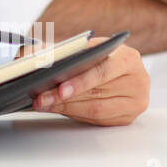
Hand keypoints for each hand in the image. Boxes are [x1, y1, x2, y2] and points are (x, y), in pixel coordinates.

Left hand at [30, 37, 148, 125]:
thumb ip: (55, 48)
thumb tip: (29, 56)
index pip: (103, 71)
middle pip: (97, 93)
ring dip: (67, 108)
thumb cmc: (94, 55)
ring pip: (97, 110)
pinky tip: (58, 108)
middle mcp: (138, 80)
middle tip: (40, 98)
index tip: (59, 88)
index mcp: (128, 58)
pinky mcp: (127, 117)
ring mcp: (135, 102)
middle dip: (64, 97)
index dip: (80, 81)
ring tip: (43, 104)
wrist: (110, 65)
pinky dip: (75, 114)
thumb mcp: (79, 45)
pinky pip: (98, 120)